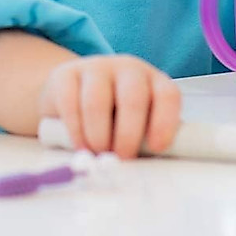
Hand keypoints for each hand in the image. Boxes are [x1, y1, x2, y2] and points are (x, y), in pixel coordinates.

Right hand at [38, 54, 180, 159]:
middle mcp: (128, 68)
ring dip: (98, 136)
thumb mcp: (138, 125)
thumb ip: (147, 141)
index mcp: (153, 81)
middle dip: (128, 134)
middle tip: (122, 157)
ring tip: (98, 152)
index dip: (165, 122)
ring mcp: (96, 67)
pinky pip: (70, 104)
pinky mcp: (67, 74)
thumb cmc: (114, 118)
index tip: (156, 148)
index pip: (167, 95)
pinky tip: (80, 144)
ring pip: (97, 102)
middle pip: (133, 97)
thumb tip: (149, 168)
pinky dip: (76, 131)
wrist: (73, 94)